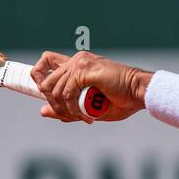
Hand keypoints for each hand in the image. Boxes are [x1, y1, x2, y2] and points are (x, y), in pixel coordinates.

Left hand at [31, 51, 150, 122]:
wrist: (140, 93)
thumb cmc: (122, 100)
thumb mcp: (88, 108)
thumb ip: (66, 109)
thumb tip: (42, 111)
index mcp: (77, 65)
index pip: (45, 62)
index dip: (38, 79)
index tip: (47, 99)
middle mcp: (76, 60)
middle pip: (44, 80)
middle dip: (53, 103)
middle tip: (70, 115)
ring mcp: (79, 63)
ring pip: (55, 89)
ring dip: (65, 110)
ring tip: (84, 118)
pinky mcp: (85, 70)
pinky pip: (67, 93)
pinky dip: (74, 109)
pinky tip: (88, 117)